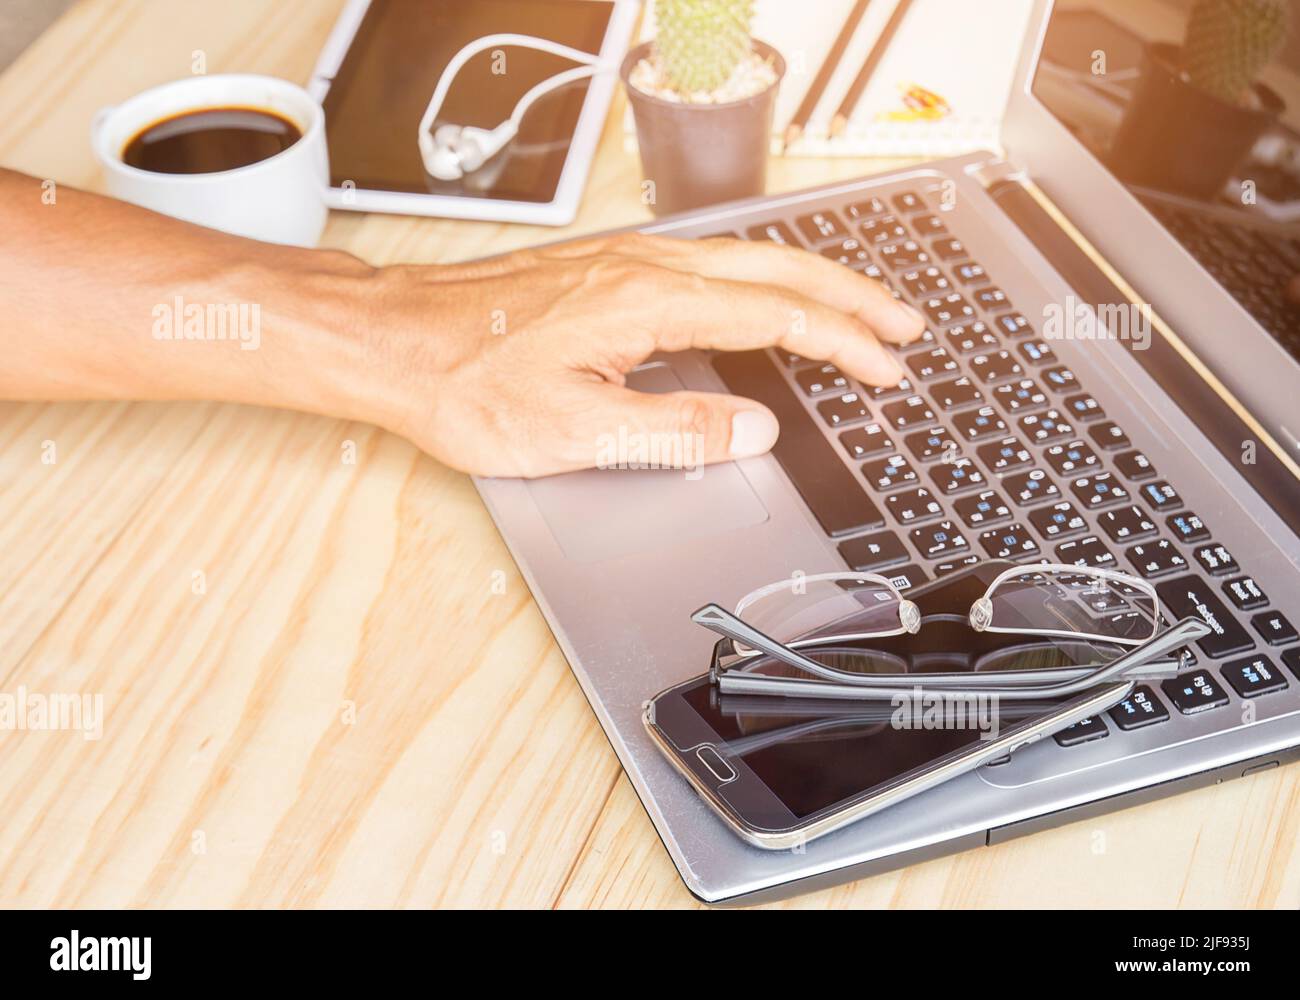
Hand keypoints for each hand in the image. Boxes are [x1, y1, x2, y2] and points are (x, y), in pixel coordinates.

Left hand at [374, 233, 924, 476]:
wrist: (394, 340)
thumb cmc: (464, 382)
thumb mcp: (574, 430)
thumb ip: (673, 431)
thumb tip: (753, 429)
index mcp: (647, 301)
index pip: (774, 315)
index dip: (841, 343)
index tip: (886, 368)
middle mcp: (644, 267)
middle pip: (776, 270)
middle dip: (852, 296)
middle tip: (906, 324)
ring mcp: (626, 262)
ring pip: (746, 261)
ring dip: (812, 285)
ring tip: (858, 312)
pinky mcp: (607, 272)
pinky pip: (711, 266)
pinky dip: (763, 284)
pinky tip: (766, 302)